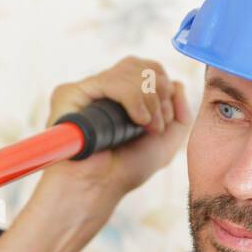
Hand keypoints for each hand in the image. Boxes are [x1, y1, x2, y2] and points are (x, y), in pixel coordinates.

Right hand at [41, 55, 192, 206]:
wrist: (101, 187)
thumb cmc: (128, 168)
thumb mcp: (166, 141)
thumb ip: (180, 112)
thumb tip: (177, 82)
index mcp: (124, 95)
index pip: (150, 69)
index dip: (164, 89)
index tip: (163, 123)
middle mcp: (105, 88)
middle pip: (143, 64)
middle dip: (160, 93)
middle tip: (156, 125)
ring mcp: (88, 88)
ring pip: (131, 69)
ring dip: (149, 100)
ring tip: (146, 127)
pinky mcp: (70, 92)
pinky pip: (112, 80)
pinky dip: (133, 99)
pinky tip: (137, 120)